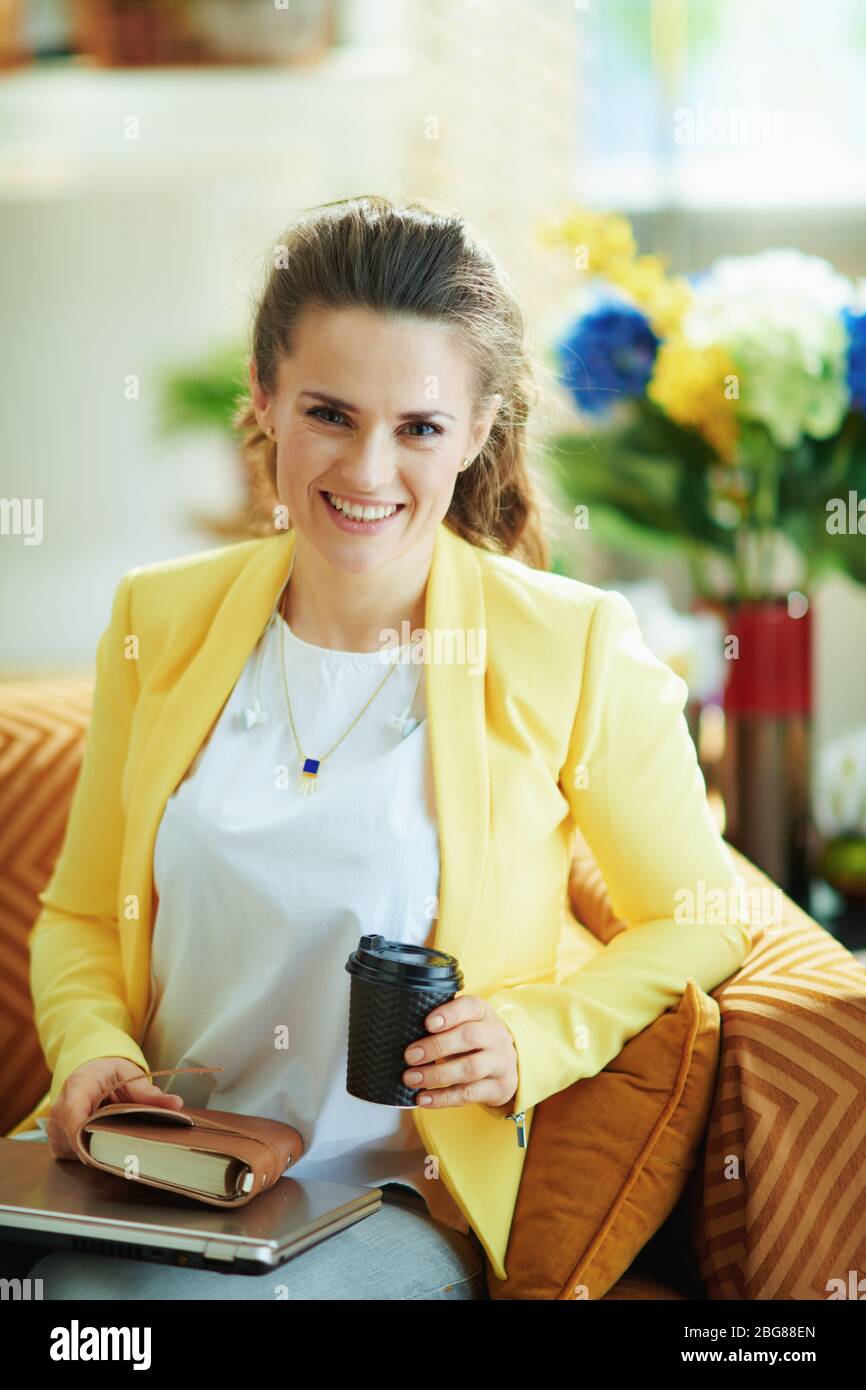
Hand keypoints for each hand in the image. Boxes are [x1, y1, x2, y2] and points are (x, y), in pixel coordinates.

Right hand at [46, 1057, 183, 1160]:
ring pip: (77, 1153)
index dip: (84, 1136)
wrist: (90, 1072)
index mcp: (78, 1086)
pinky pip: (75, 1157)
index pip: (73, 1114)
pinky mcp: (60, 1144)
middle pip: (76, 1140)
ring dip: (100, 1152)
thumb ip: (149, 1093)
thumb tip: (176, 1104)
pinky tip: (108, 1146)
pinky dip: (93, 1154)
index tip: (101, 1152)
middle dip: (104, 1148)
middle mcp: (60, 1111)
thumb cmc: (108, 1072)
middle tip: (133, 1150)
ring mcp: (56, 1131)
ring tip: (121, 1142)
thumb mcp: (129, 1075)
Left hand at [402, 995, 517, 1111]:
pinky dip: (443, 1098)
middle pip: (469, 1037)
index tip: (427, 1023)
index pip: (471, 1006)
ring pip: (470, 1068)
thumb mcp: (465, 1023)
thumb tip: (404, 1033)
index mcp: (484, 1013)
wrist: (507, 1065)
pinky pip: (469, 1094)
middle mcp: (495, 1036)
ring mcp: (500, 1063)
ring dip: (437, 1074)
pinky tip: (423, 1098)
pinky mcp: (498, 1088)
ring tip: (411, 1079)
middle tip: (410, 1056)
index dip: (449, 1014)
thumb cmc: (474, 1040)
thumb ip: (443, 1024)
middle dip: (436, 1046)